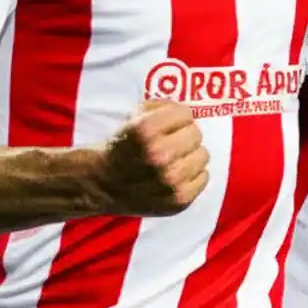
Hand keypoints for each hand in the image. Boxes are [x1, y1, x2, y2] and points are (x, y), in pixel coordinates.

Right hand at [97, 101, 209, 216]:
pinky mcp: (179, 200)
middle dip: (184, 135)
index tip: (167, 125)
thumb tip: (189, 112)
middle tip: (171, 143)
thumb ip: (161, 108)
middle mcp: (159, 155)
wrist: (103, 184)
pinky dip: (193, 175)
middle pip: (196, 134)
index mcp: (145, 130)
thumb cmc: (120, 147)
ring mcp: (170, 181)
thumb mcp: (132, 118)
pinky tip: (176, 175)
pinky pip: (203, 177)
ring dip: (190, 155)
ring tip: (174, 160)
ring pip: (203, 155)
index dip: (176, 118)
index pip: (185, 114)